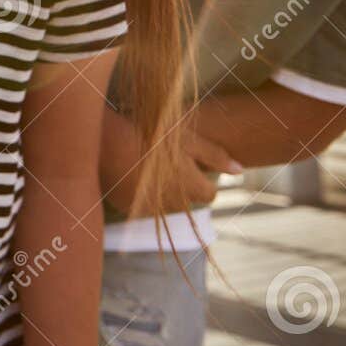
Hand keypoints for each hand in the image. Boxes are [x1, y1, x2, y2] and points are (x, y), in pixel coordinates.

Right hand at [101, 109, 240, 214]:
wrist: (105, 142)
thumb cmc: (150, 136)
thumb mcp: (187, 140)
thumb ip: (215, 156)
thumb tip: (240, 172)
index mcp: (192, 187)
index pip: (209, 194)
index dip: (202, 179)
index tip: (190, 165)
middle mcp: (175, 204)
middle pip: (187, 201)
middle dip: (182, 186)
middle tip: (166, 162)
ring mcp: (151, 209)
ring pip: (166, 205)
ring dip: (162, 192)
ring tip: (147, 166)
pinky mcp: (129, 209)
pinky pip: (143, 206)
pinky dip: (141, 195)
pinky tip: (131, 174)